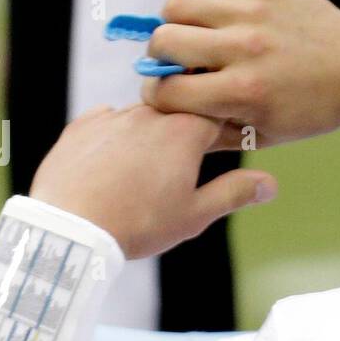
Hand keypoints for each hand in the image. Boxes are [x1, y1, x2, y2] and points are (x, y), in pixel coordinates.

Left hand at [29, 103, 275, 259]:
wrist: (70, 227)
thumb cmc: (138, 223)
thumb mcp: (194, 215)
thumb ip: (234, 193)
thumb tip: (269, 184)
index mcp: (184, 132)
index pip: (217, 114)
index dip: (224, 130)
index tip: (225, 147)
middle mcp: (149, 114)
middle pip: (179, 113)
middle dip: (186, 134)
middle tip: (184, 167)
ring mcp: (112, 118)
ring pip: (142, 117)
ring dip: (150, 136)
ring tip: (145, 172)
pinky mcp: (80, 128)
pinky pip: (106, 122)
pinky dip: (115, 138)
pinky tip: (114, 163)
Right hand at [140, 0, 339, 146]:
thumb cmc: (310, 109)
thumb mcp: (263, 136)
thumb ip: (211, 134)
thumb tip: (162, 124)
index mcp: (244, 94)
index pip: (166, 91)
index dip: (156, 96)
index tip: (166, 94)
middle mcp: (245, 50)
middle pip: (163, 41)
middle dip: (159, 57)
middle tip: (176, 63)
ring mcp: (253, 13)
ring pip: (175, 3)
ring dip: (170, 21)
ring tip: (188, 33)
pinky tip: (196, 5)